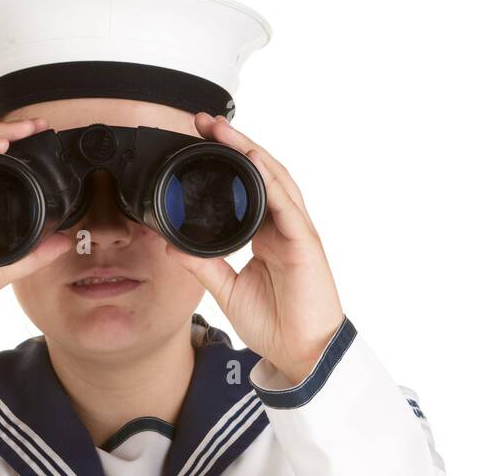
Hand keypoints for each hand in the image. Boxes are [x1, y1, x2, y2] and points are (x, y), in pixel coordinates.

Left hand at [160, 114, 344, 384]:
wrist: (299, 353)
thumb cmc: (273, 322)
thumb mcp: (227, 290)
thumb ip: (204, 265)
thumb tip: (172, 244)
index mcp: (266, 234)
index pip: (246, 187)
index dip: (226, 162)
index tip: (197, 142)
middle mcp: (282, 226)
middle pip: (260, 174)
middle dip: (234, 145)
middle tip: (204, 122)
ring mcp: (296, 232)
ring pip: (274, 180)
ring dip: (250, 151)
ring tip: (224, 131)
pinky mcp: (305, 243)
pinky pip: (287, 206)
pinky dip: (271, 181)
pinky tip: (254, 162)